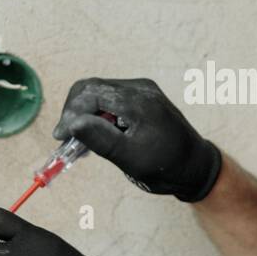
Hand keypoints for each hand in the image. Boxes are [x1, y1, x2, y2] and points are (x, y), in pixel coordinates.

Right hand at [53, 77, 221, 202]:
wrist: (196, 167)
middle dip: (75, 112)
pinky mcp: (143, 98)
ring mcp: (143, 91)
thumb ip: (101, 139)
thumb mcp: (130, 159)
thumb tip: (72, 123)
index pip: (91, 93)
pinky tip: (96, 135)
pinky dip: (98, 114)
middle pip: (92, 88)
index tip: (60, 137)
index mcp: (138, 101)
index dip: (70, 113)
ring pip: (99, 93)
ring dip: (85, 114)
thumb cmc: (166, 167)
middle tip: (67, 140)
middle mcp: (140, 89)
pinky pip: (112, 99)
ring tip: (80, 143)